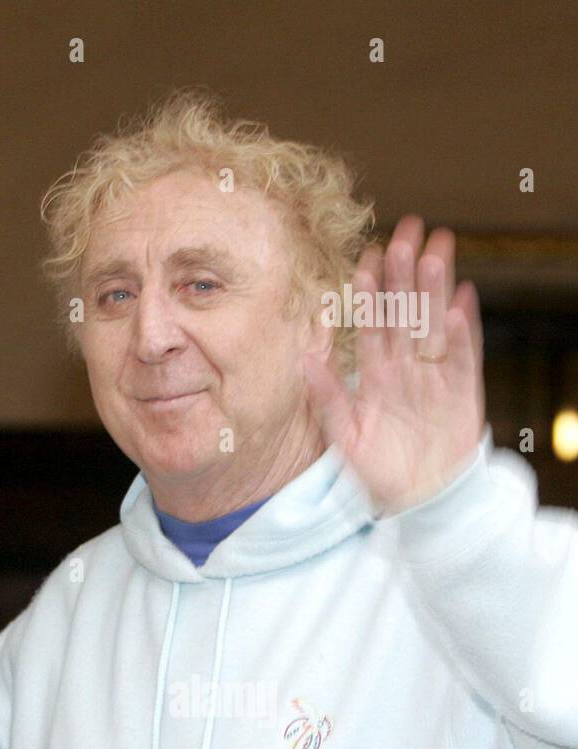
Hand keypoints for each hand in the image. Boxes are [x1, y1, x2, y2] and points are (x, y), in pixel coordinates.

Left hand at [303, 214, 485, 515]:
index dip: (372, 290)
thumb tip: (305, 356)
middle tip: (409, 228)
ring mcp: (436, 376)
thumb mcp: (343, 434)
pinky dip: (461, 332)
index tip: (368, 255)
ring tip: (437, 250)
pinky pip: (463, 357)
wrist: (421, 501)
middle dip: (408, 271)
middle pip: (407, 311)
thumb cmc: (380, 468)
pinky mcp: (464, 393)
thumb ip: (326, 395)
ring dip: (436, 288)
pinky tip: (460, 301)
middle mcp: (407, 368)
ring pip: (435, 323)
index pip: (372, 323)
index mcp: (376, 374)